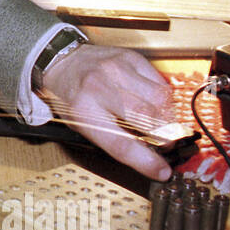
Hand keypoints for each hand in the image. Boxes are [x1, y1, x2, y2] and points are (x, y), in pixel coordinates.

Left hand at [41, 44, 173, 179]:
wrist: (62, 61)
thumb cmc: (71, 96)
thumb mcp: (81, 124)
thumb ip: (113, 140)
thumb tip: (149, 156)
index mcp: (83, 111)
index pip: (120, 143)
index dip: (145, 161)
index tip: (162, 172)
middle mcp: (100, 88)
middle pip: (146, 117)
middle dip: (164, 137)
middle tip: (166, 145)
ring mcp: (117, 69)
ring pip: (159, 98)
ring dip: (168, 118)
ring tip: (162, 124)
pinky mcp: (132, 58)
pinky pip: (160, 82)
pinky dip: (164, 98)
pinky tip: (156, 104)